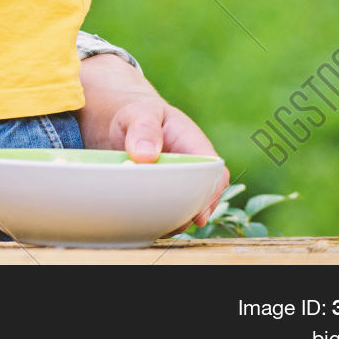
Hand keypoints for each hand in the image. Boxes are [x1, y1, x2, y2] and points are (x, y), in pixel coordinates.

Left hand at [76, 54, 228, 226]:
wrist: (124, 124)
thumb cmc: (137, 115)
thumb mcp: (138, 114)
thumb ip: (143, 129)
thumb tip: (145, 155)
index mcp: (194, 144)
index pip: (214, 171)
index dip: (211, 193)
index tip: (199, 213)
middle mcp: (192, 168)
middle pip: (204, 197)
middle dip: (191, 213)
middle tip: (170, 224)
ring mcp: (180, 183)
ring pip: (187, 209)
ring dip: (174, 220)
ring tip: (153, 225)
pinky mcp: (164, 196)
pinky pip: (169, 214)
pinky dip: (160, 221)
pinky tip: (144, 224)